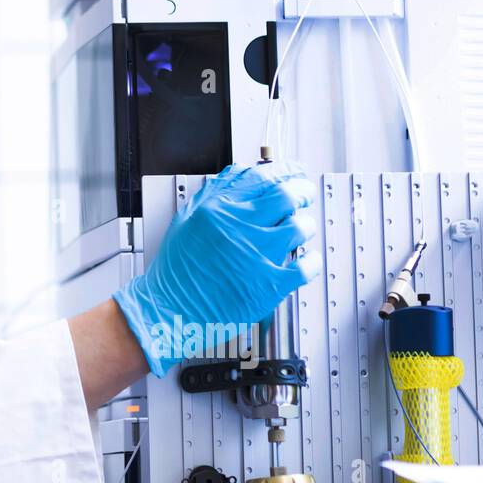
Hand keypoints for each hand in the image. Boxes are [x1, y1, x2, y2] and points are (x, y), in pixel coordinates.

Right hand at [112, 161, 320, 377]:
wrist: (170, 310)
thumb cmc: (176, 271)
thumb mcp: (186, 221)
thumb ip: (213, 195)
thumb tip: (239, 177)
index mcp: (219, 210)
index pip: (262, 178)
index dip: (285, 172)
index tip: (294, 172)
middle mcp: (239, 228)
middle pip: (286, 197)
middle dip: (302, 191)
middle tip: (305, 193)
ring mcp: (257, 256)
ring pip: (299, 228)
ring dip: (305, 225)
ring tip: (301, 228)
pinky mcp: (269, 285)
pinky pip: (305, 267)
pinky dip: (312, 261)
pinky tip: (307, 260)